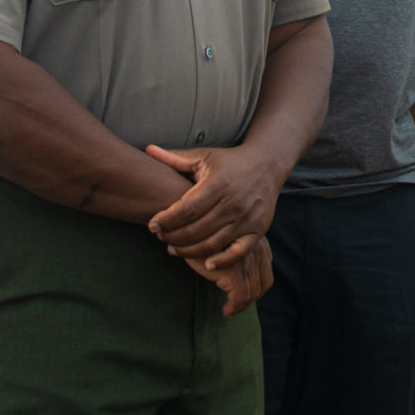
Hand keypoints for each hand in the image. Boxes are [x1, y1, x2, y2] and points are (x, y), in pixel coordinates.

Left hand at [145, 144, 285, 263]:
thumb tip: (148, 149)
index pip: (187, 209)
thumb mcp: (204, 156)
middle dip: (173, 237)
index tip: (152, 225)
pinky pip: (238, 252)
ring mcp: (246, 219)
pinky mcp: (258, 230)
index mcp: (218, 184)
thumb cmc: (230, 162)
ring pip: (212, 244)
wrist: (267, 164)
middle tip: (160, 237)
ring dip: (189, 251)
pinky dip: (223, 261)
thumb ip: (175, 157)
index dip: (167, 220)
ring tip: (174, 248)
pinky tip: (206, 264)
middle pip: (196, 230)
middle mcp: (233, 203)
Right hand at [184, 234, 273, 316]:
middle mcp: (256, 248)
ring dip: (241, 305)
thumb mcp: (223, 239)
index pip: (266, 268)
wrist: (184, 226)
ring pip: (252, 292)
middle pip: (264, 281)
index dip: (258, 285)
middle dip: (251, 298)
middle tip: (236, 307)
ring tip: (229, 311)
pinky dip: (234, 307)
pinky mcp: (233, 270)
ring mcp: (246, 259)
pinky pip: (240, 297)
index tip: (244, 295)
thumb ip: (235, 253)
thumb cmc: (199, 233)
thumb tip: (244, 278)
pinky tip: (225, 311)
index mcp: (256, 239)